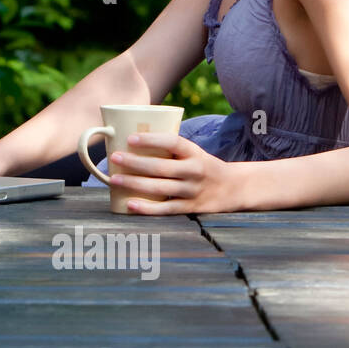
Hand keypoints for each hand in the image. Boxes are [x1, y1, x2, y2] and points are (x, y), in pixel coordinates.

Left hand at [107, 131, 234, 213]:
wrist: (233, 188)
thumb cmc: (201, 165)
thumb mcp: (192, 152)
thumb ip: (170, 148)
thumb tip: (130, 139)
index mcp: (194, 152)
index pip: (173, 142)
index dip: (151, 140)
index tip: (130, 138)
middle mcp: (195, 171)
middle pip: (161, 167)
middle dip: (135, 163)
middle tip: (114, 158)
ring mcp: (193, 191)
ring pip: (161, 188)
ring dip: (135, 184)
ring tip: (114, 179)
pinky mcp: (191, 208)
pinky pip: (166, 209)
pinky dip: (147, 208)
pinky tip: (129, 204)